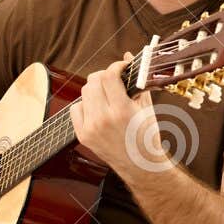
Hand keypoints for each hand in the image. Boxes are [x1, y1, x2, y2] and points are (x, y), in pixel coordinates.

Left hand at [70, 52, 166, 175]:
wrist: (142, 167)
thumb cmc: (148, 137)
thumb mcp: (146, 107)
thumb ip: (137, 80)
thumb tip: (128, 57)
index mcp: (122, 111)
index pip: (109, 75)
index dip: (115, 66)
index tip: (122, 67)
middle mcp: (103, 119)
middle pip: (93, 81)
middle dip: (105, 77)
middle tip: (115, 81)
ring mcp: (90, 128)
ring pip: (84, 93)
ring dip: (95, 89)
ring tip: (108, 96)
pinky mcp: (83, 135)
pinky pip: (75, 108)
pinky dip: (85, 105)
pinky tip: (98, 109)